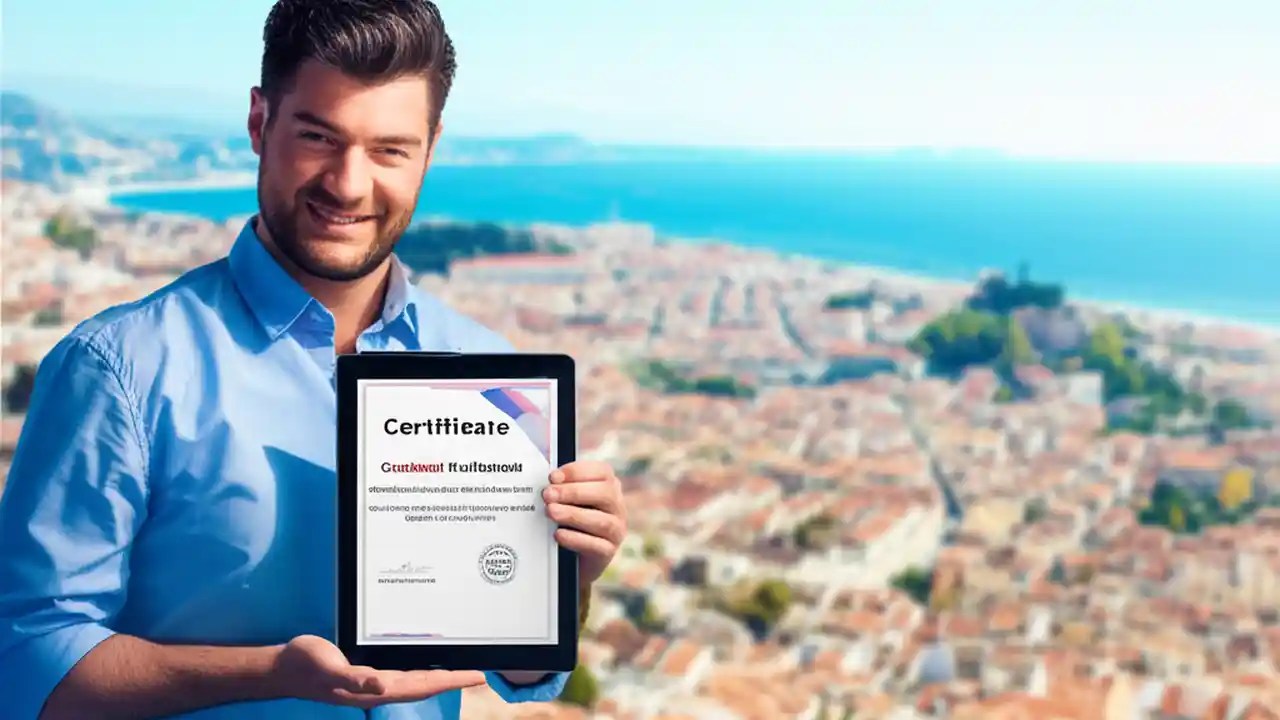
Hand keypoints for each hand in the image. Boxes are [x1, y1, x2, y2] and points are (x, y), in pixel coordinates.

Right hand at [273, 635, 485, 708]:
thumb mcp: (329, 667)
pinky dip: (418, 671)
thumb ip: (354, 677)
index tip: (476, 677)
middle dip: (452, 681)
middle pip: (424, 686)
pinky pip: (401, 673)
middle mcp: (378, 688)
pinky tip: (423, 666)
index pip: (422, 687)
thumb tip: (381, 684)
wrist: (285, 668)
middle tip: (479, 675)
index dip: (450, 682)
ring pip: (415, 682)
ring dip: (437, 679)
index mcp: (375, 690)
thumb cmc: (306, 666)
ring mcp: (372, 683)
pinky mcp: (366, 674)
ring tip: (459, 673)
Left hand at [543, 460, 626, 586]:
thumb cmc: (571, 520)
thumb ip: (562, 487)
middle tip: (548, 495)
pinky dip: (575, 539)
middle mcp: (617, 506)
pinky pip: (595, 545)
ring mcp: (616, 529)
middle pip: (605, 494)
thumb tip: (549, 480)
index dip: (576, 472)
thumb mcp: (568, 499)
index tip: (553, 477)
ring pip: (601, 520)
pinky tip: (558, 534)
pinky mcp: (608, 551)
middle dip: (573, 492)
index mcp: (609, 486)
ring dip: (573, 515)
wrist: (575, 557)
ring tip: (551, 512)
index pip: (601, 472)